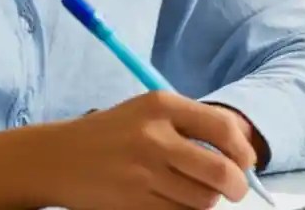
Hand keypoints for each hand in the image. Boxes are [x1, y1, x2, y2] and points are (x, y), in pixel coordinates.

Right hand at [0, 91, 257, 209]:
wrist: (57, 157)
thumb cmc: (114, 133)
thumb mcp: (149, 111)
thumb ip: (194, 122)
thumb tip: (245, 147)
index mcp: (161, 105)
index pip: (224, 128)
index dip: (244, 151)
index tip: (247, 162)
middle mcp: (153, 136)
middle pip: (220, 171)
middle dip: (236, 186)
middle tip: (234, 189)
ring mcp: (141, 172)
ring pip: (202, 200)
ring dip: (206, 201)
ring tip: (193, 192)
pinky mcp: (131, 202)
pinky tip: (172, 201)